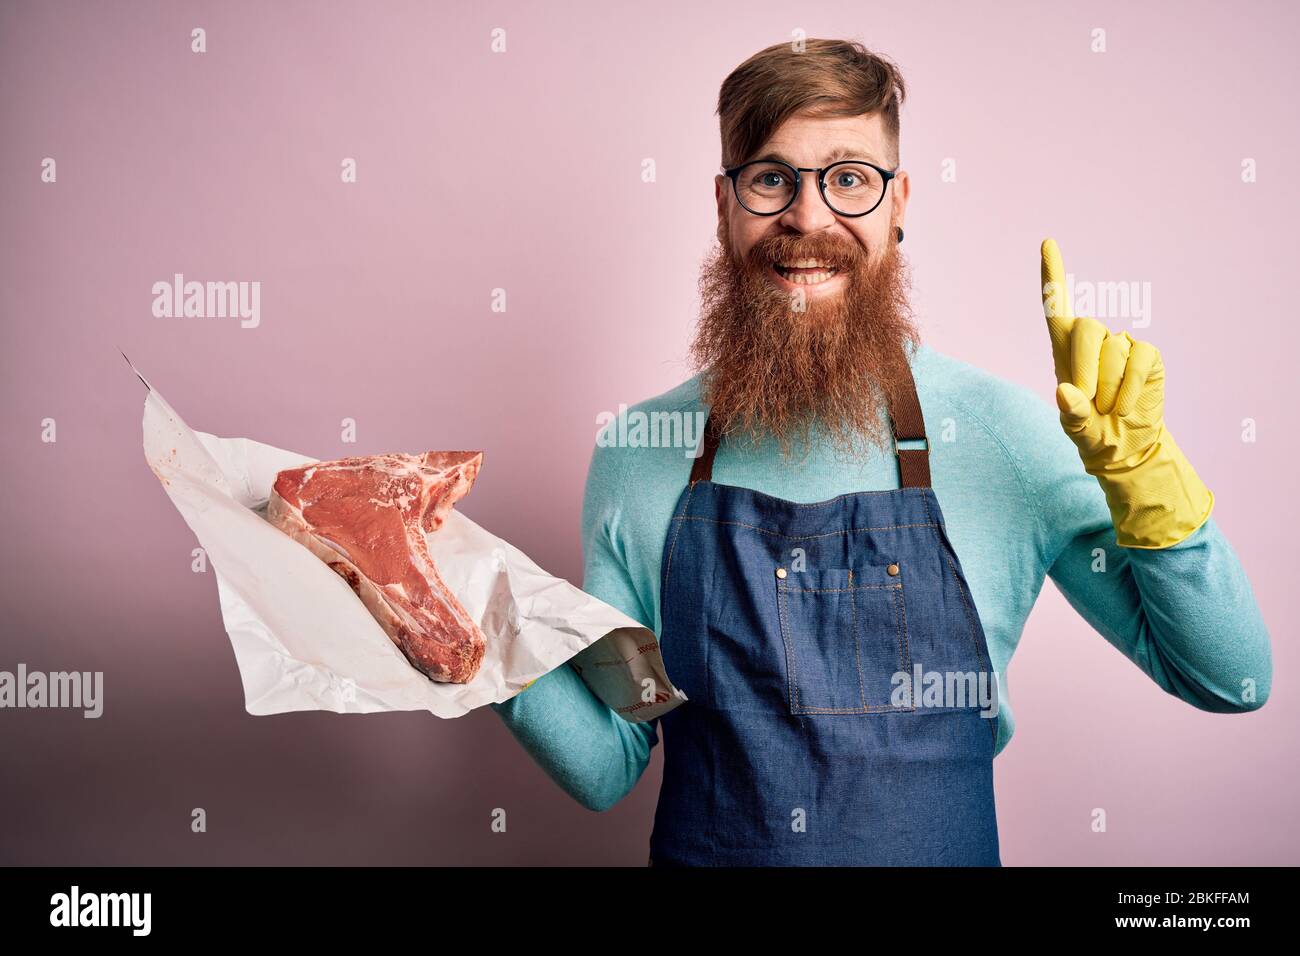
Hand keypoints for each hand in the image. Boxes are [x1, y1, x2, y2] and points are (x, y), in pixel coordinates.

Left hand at [1039, 238, 1212, 547]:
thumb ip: (1071, 414)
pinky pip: (1140, 359)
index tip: (1048, 242)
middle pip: (1087, 326)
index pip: (1056, 306)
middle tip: (1090, 400)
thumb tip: (1065, 393)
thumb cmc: (1092, 432)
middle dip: (1086, 366)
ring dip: (1110, 386)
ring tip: (1110, 407)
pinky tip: (1126, 406)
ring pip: (1114, 349)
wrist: (1126, 446)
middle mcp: (1093, 341)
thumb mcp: (1076, 429)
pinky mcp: (1148, 357)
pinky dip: (1131, 387)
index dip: (1053, 275)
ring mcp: (1123, 345)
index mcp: (1065, 350)